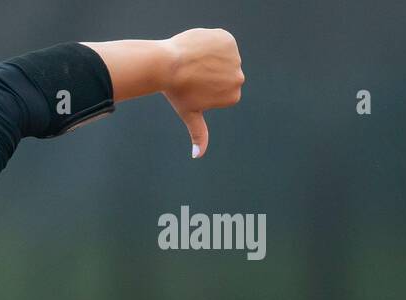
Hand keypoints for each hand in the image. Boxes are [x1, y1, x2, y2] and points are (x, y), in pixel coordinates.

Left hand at [162, 28, 244, 157]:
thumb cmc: (177, 92)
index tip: (194, 88)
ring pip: (221, 56)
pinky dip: (209, 42)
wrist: (166, 65)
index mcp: (233, 96)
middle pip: (223, 73)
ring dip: (209, 57)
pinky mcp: (227, 39)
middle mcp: (239, 77)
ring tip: (193, 62)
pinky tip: (197, 49)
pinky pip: (219, 40)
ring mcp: (234, 57)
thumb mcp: (189, 113)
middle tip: (192, 74)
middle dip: (209, 73)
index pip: (222, 90)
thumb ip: (198, 133)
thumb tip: (197, 155)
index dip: (206, 88)